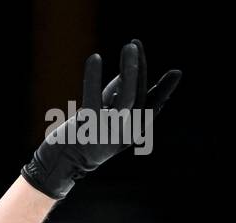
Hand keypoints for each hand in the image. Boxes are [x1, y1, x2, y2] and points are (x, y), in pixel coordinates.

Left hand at [21, 39, 181, 199]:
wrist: (59, 165)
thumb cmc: (80, 137)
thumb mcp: (103, 116)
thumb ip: (116, 95)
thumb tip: (127, 72)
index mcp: (129, 134)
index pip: (151, 110)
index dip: (165, 92)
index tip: (176, 73)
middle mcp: (122, 135)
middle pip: (139, 97)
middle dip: (139, 68)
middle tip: (134, 44)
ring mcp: (107, 133)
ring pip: (127, 98)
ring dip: (131, 69)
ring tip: (130, 46)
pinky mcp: (87, 129)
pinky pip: (93, 99)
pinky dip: (93, 77)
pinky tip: (94, 58)